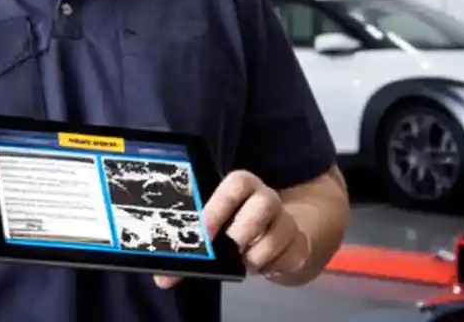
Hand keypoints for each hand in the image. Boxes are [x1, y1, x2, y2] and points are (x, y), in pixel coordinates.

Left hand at [154, 170, 308, 288]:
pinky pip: (290, 257)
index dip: (218, 209)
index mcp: (241, 185)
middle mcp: (266, 197)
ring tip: (243, 261)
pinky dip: (273, 267)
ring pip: (277, 235)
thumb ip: (191, 248)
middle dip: (241, 233)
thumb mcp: (214, 227)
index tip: (204, 234)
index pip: (234, 185)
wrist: (278, 234)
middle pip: (262, 206)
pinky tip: (263, 265)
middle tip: (229, 251)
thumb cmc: (234, 225)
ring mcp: (287, 219)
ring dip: (256, 256)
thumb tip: (163, 279)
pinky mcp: (300, 243)